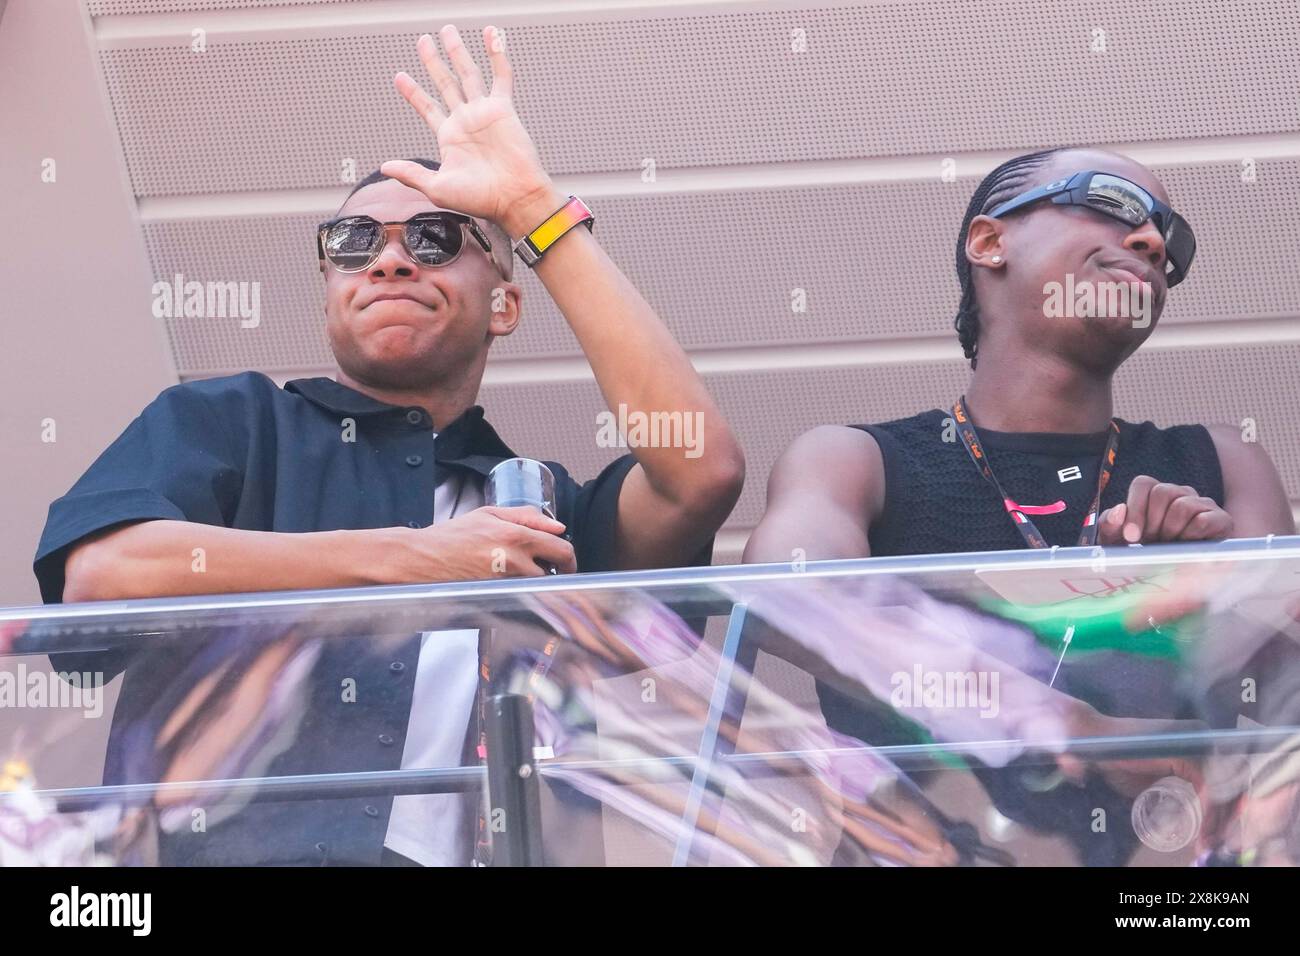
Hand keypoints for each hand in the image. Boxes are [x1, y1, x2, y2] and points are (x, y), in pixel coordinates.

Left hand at [380, 24, 563, 238]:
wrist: (514, 198)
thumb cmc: (480, 199)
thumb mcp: (438, 188)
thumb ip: (412, 174)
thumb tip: (385, 167)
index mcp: (449, 138)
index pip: (427, 107)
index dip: (413, 92)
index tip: (399, 76)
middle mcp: (465, 121)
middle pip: (445, 83)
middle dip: (433, 62)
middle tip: (423, 41)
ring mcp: (484, 112)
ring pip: (468, 73)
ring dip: (458, 51)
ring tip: (448, 30)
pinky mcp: (503, 109)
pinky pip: (500, 76)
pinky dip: (497, 55)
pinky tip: (491, 35)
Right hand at [394, 505, 576, 581]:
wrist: (422, 559)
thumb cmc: (453, 535)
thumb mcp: (489, 514)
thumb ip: (527, 517)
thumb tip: (558, 525)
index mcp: (517, 536)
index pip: (562, 549)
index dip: (569, 557)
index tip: (566, 561)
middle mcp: (516, 561)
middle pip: (557, 573)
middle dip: (559, 572)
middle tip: (552, 571)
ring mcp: (506, 583)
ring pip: (540, 587)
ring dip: (539, 582)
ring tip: (521, 574)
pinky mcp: (496, 597)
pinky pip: (522, 597)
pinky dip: (523, 593)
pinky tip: (509, 585)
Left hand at [1096, 475, 1232, 544]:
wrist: (1178, 581)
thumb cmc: (1146, 556)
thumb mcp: (1119, 544)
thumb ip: (1111, 525)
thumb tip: (1119, 509)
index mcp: (1155, 495)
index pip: (1143, 484)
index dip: (1135, 509)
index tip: (1131, 537)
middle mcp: (1180, 494)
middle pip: (1163, 492)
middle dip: (1153, 523)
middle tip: (1153, 543)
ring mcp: (1203, 504)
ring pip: (1182, 506)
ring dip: (1171, 532)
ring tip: (1171, 546)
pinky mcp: (1221, 520)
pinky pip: (1202, 520)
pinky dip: (1191, 538)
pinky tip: (1188, 549)